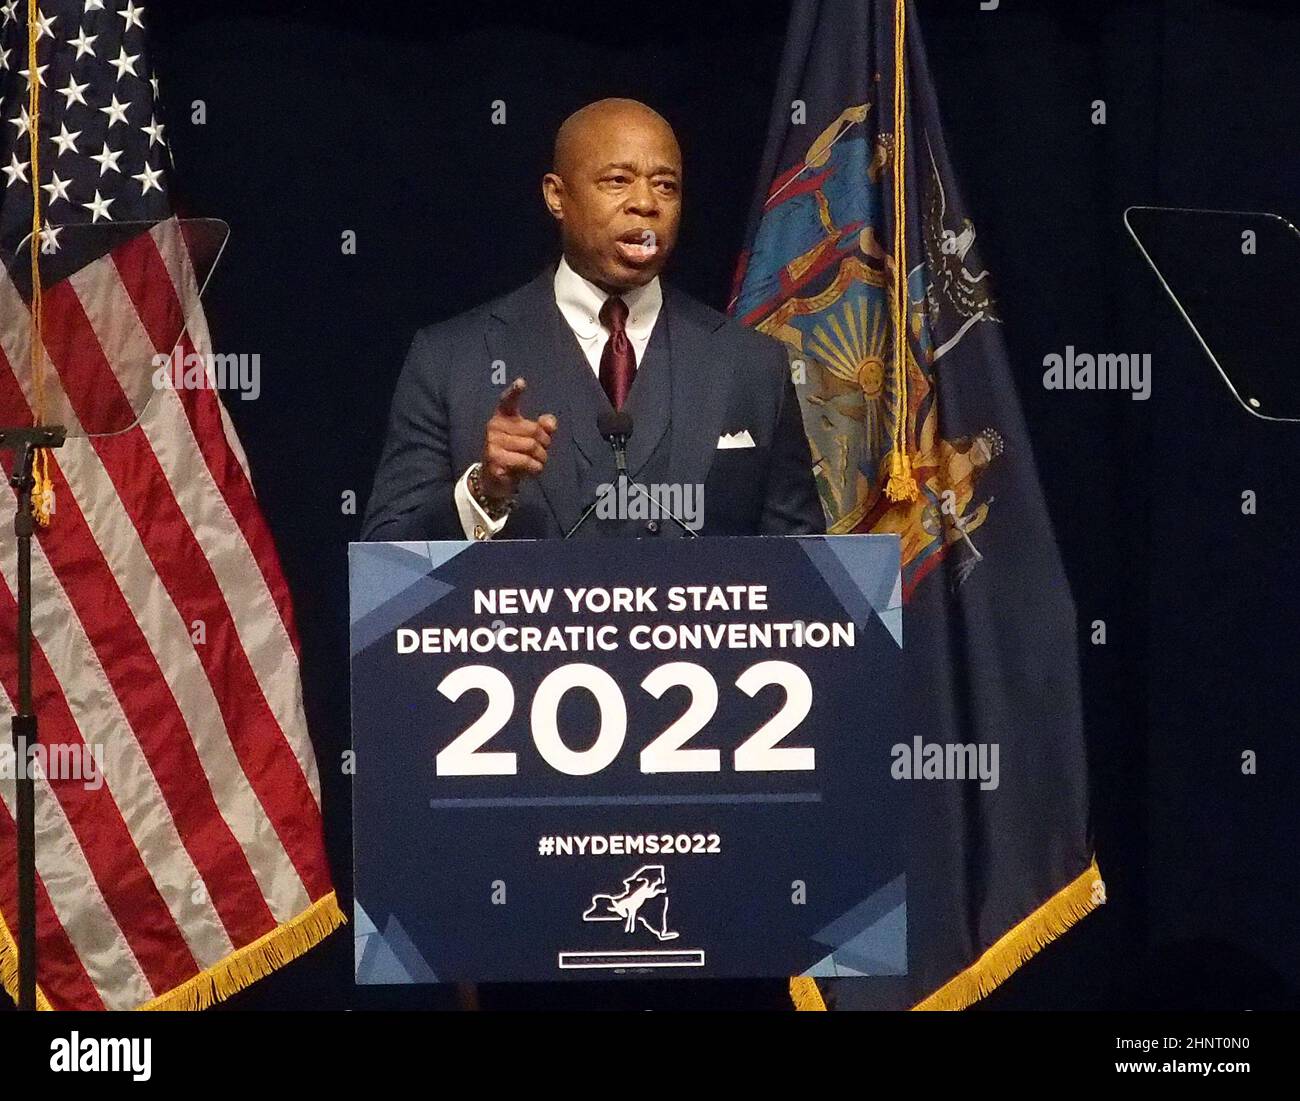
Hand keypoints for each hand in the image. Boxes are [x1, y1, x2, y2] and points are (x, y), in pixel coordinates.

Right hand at [478, 378, 557, 502]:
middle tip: (543, 452)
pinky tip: (531, 471)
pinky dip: (535, 468)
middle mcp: (494, 426)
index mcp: (502, 416)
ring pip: (532, 447)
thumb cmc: (515, 454)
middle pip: (534, 430)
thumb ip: (543, 427)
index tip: (522, 382)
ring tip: (537, 463)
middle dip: (545, 443)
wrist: (494, 479)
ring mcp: (492, 443)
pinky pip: (527, 461)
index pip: (507, 401)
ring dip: (541, 458)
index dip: (515, 392)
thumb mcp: (531, 439)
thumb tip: (550, 424)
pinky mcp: (495, 460)